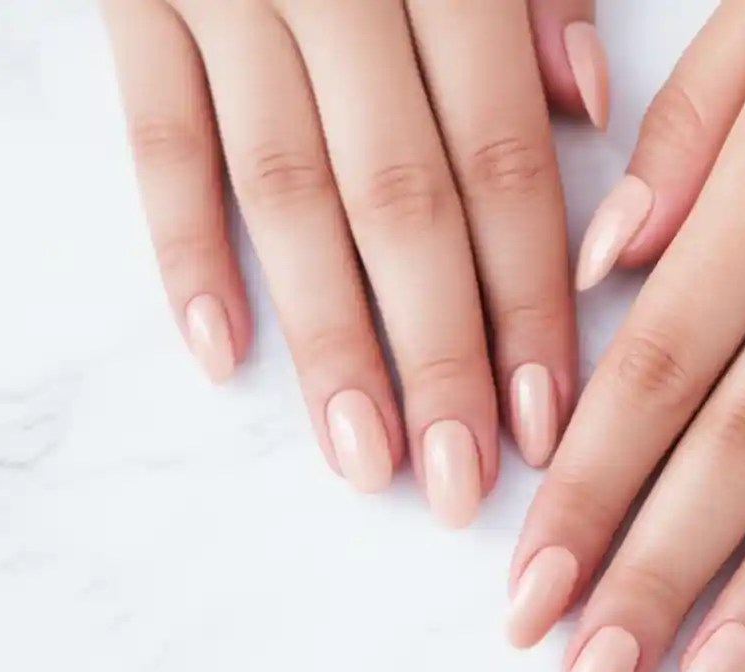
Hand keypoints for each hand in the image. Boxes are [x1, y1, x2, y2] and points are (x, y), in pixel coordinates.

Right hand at [102, 0, 608, 525]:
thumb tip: (587, 114)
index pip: (503, 166)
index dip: (529, 301)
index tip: (554, 421)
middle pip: (401, 205)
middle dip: (440, 355)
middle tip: (468, 484)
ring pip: (283, 193)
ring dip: (326, 336)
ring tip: (365, 458)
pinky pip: (156, 134)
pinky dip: (179, 244)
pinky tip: (217, 355)